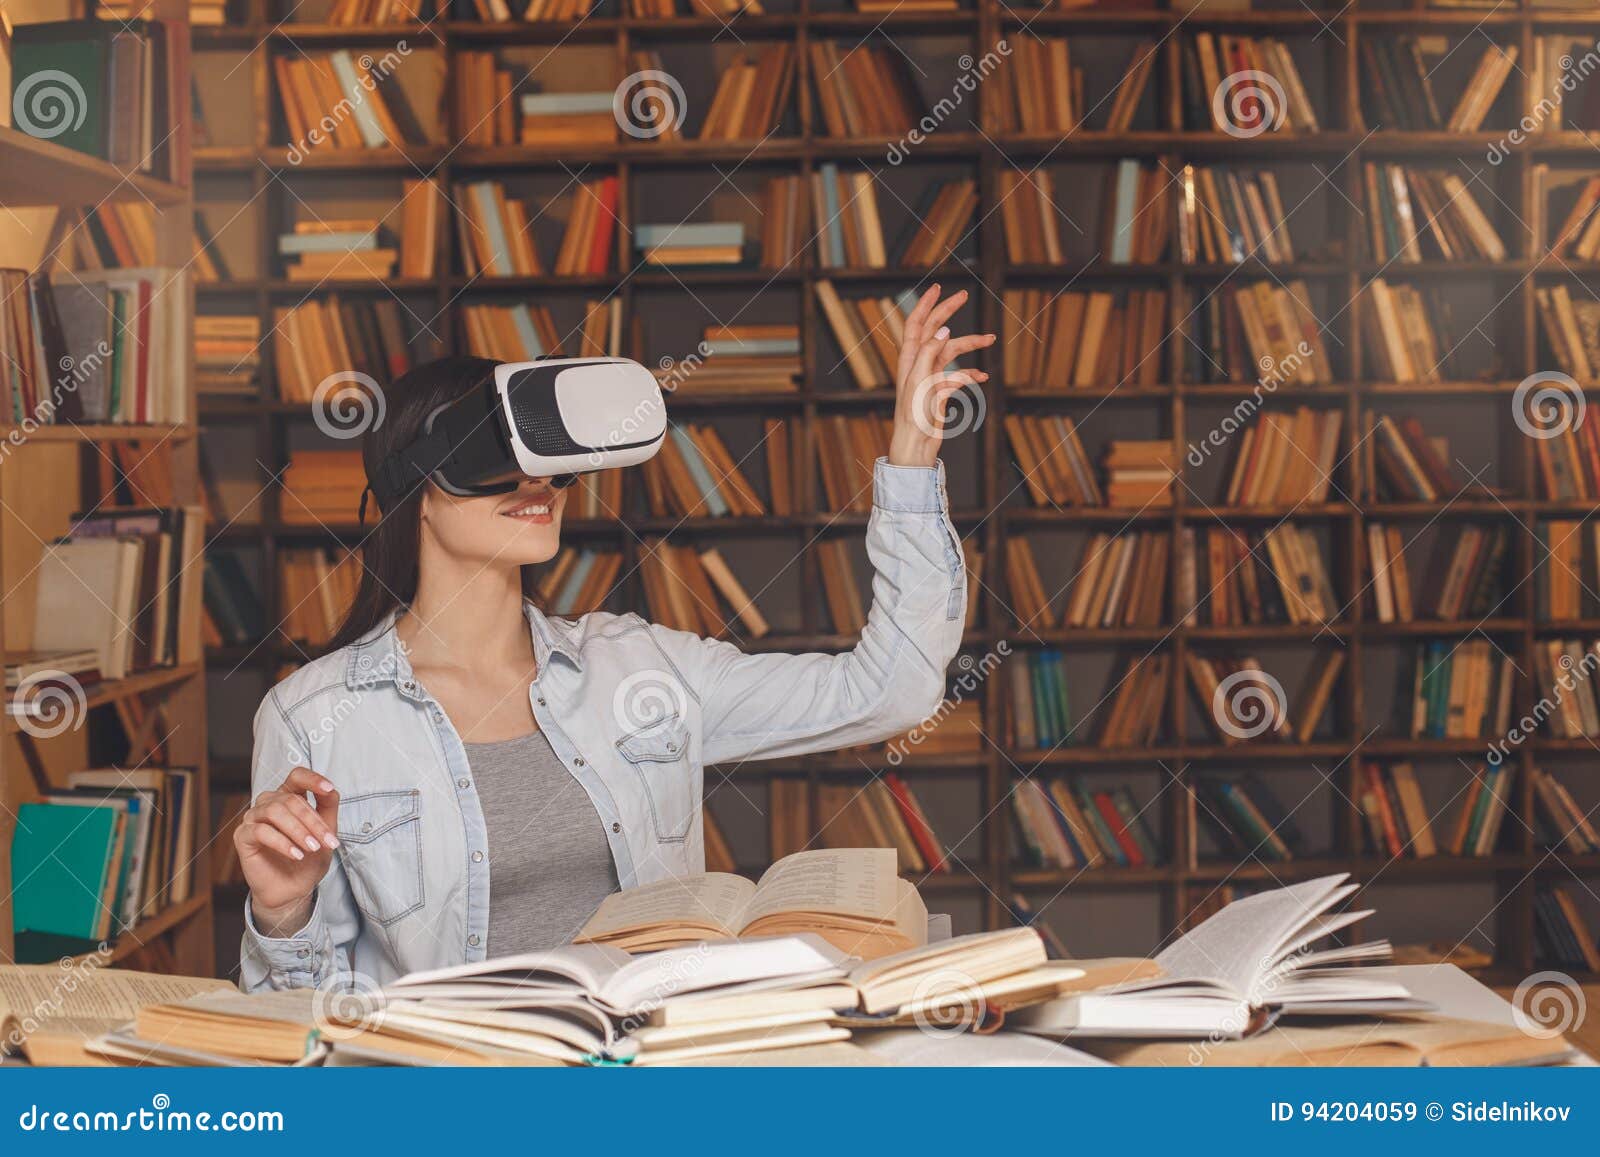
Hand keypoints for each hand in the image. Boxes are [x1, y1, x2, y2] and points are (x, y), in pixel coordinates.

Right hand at [237, 768, 339, 932]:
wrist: (293, 889)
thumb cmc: (308, 859)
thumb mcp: (325, 833)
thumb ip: (328, 809)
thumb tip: (331, 789)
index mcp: (289, 797)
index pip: (296, 777)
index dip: (312, 779)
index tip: (328, 788)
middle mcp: (269, 804)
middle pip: (291, 799)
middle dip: (312, 821)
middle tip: (326, 841)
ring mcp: (254, 819)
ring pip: (275, 811)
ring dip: (298, 830)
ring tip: (312, 848)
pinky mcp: (243, 837)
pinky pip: (261, 831)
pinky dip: (282, 842)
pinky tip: (296, 854)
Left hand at [888, 285, 994, 468]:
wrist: (916, 443)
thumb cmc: (912, 415)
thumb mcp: (919, 380)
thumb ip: (930, 353)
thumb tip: (944, 330)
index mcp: (909, 357)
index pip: (915, 323)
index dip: (925, 304)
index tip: (938, 287)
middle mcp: (919, 362)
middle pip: (935, 330)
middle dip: (948, 312)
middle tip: (964, 296)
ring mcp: (931, 375)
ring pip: (953, 352)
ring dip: (970, 345)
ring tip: (990, 340)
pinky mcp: (941, 389)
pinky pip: (959, 374)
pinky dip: (970, 373)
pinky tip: (981, 377)